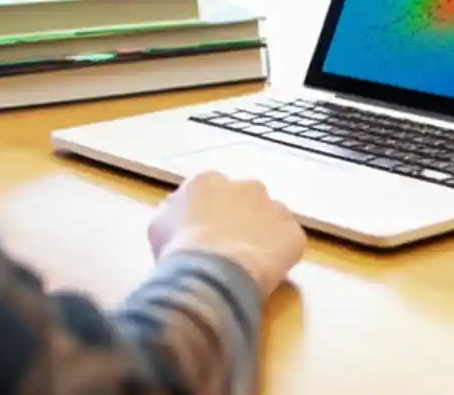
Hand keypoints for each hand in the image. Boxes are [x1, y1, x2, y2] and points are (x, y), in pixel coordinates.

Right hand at [149, 172, 305, 296]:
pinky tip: (265, 273)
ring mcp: (274, 207)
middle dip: (241, 219)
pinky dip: (280, 256)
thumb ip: (175, 210)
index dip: (211, 215)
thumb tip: (184, 212)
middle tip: (229, 248)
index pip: (214, 192)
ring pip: (271, 219)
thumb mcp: (159, 225)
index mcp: (210, 180)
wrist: (209, 273)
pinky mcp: (293, 233)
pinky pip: (288, 242)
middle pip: (246, 200)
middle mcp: (246, 185)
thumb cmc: (178, 250)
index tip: (206, 235)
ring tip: (249, 263)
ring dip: (263, 235)